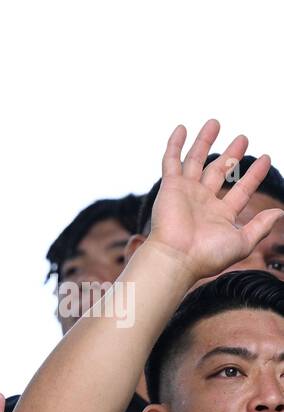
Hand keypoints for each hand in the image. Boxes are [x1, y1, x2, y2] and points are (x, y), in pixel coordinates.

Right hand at [148, 120, 283, 280]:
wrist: (176, 258)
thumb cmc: (207, 255)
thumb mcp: (242, 242)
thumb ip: (260, 226)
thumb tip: (279, 212)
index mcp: (220, 214)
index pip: (242, 188)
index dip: (254, 174)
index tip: (266, 157)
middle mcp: (203, 200)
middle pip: (220, 170)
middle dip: (232, 154)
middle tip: (243, 138)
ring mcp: (185, 192)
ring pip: (196, 160)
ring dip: (205, 142)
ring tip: (215, 122)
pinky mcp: (170, 187)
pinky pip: (171, 161)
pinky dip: (175, 144)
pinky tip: (182, 128)